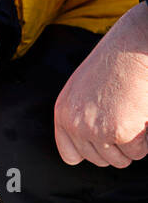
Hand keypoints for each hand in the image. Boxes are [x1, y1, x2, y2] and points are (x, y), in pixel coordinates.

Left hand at [54, 6, 147, 166]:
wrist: (135, 43)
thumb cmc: (117, 60)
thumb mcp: (84, 88)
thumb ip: (81, 115)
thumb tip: (92, 144)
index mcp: (64, 113)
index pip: (71, 156)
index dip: (92, 151)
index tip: (105, 142)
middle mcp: (76, 124)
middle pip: (100, 160)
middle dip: (117, 148)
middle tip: (128, 122)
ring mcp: (97, 130)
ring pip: (120, 160)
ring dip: (133, 146)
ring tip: (135, 118)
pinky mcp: (121, 132)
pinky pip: (138, 152)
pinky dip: (146, 140)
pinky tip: (143, 117)